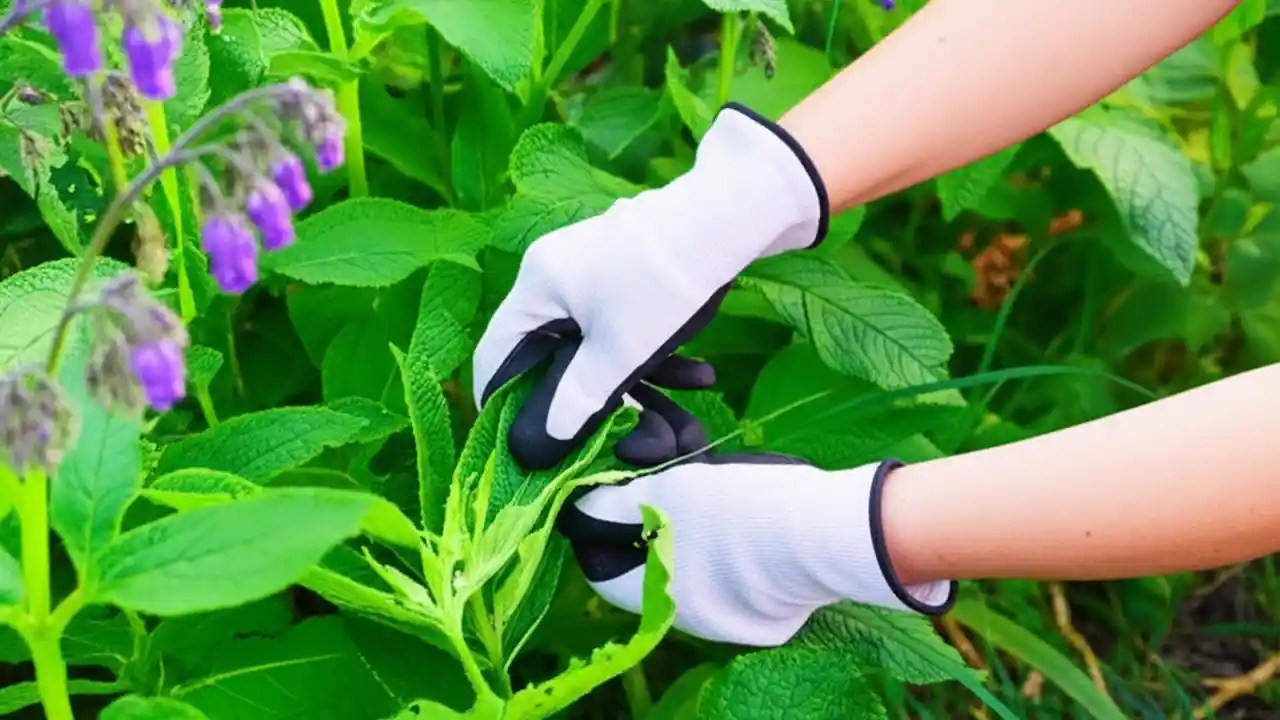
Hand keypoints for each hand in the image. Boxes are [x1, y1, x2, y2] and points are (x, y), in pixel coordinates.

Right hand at [472, 103, 829, 469]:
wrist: (729, 216)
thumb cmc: (662, 284)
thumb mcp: (620, 353)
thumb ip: (579, 398)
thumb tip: (544, 439)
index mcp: (538, 286)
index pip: (495, 351)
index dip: (499, 399)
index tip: (514, 440)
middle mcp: (556, 273)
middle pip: (552, 351)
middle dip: (586, 400)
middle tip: (604, 437)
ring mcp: (593, 268)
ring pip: (598, 343)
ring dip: (637, 384)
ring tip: (678, 423)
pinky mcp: (628, 270)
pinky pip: (625, 323)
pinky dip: (654, 354)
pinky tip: (700, 376)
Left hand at [556, 453, 956, 646]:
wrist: (830, 529)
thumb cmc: (740, 512)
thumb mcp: (666, 495)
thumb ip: (613, 505)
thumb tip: (580, 508)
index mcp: (655, 600)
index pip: (597, 564)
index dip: (594, 519)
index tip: (608, 479)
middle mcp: (687, 616)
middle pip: (642, 552)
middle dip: (645, 499)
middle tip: (663, 457)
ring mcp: (730, 610)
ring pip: (686, 546)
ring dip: (685, 498)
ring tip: (702, 456)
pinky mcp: (765, 599)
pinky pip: (727, 554)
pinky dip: (721, 518)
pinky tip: (737, 482)